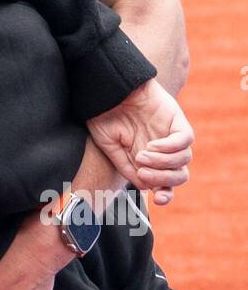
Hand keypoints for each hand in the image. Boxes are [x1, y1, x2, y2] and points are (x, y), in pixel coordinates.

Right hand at [87, 78, 192, 206]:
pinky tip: (153, 145)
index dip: (166, 194)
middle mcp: (162, 149)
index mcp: (147, 158)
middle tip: (143, 171)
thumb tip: (145, 186)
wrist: (105, 89)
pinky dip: (171, 147)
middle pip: (180, 175)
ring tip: (142, 155)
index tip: (157, 200)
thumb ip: (127, 168)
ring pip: (184, 160)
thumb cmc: (104, 115)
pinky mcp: (176, 118)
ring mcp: (170, 133)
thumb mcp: (110, 147)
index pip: (166, 183)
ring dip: (163, 163)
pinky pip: (185, 139)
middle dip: (164, 180)